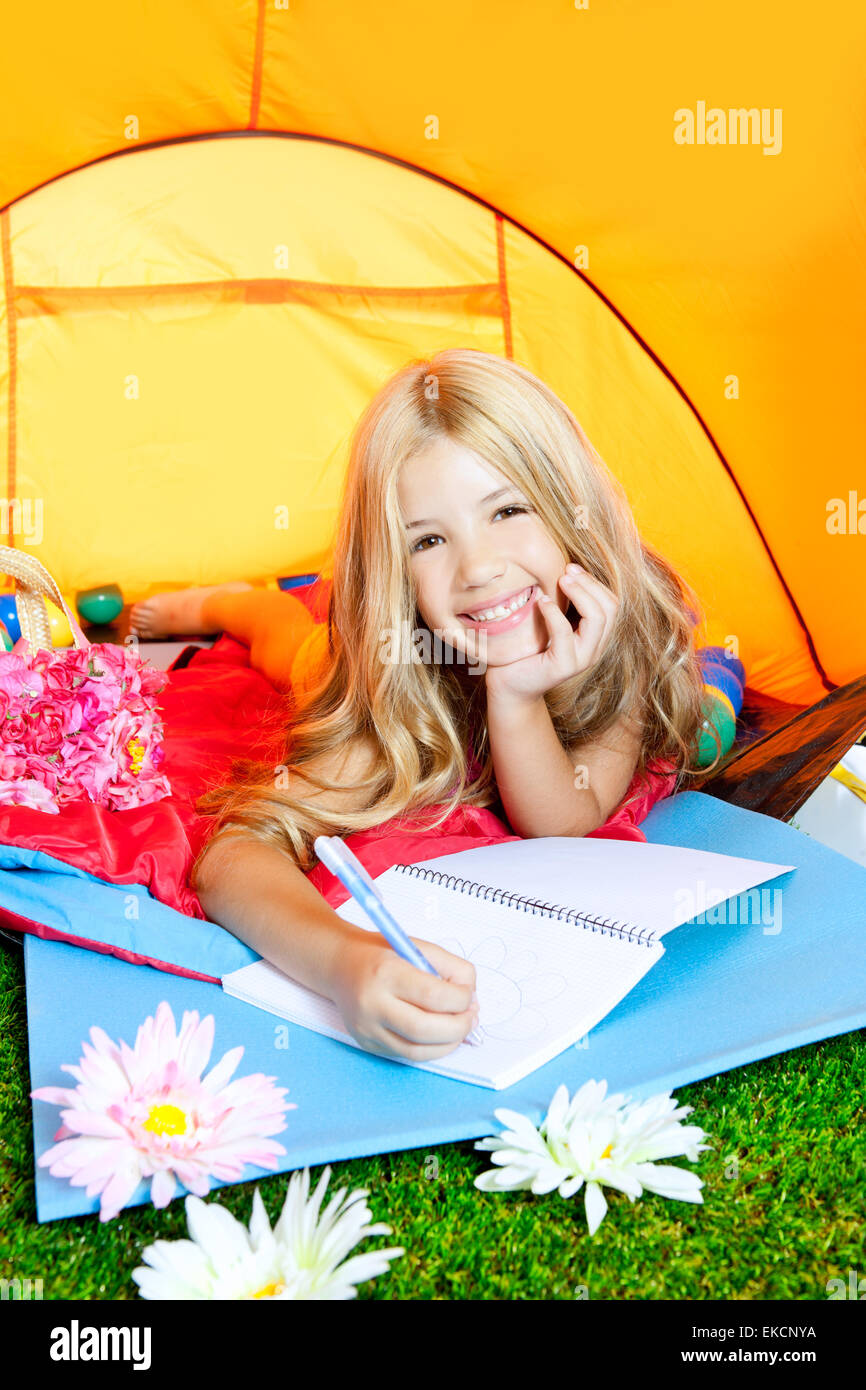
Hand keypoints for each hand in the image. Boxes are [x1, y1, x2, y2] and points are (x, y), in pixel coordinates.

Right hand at [329, 934, 477, 1061]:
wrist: (340, 965)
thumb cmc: (383, 953)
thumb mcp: (418, 946)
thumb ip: (450, 967)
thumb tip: (471, 997)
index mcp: (386, 973)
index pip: (433, 996)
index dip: (461, 999)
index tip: (469, 995)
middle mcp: (372, 1004)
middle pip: (424, 1030)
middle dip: (458, 1027)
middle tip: (471, 1017)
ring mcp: (366, 1029)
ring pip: (417, 1051)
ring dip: (448, 1044)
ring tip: (460, 1027)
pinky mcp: (367, 1044)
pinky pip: (407, 1055)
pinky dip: (431, 1049)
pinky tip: (440, 1034)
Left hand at [484, 564, 618, 705]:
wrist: (509, 686)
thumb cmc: (525, 650)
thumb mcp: (549, 623)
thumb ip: (562, 605)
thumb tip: (563, 569)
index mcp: (595, 638)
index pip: (612, 604)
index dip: (595, 582)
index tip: (571, 568)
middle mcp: (594, 649)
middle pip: (610, 608)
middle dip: (590, 584)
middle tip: (566, 571)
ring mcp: (581, 659)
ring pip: (597, 619)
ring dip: (579, 594)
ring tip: (559, 581)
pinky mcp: (563, 666)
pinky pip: (565, 632)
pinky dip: (553, 612)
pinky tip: (540, 601)